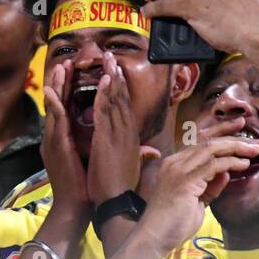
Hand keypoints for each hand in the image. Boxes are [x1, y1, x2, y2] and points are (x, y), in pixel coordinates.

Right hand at [41, 59, 89, 215]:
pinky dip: (54, 105)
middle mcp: (56, 136)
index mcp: (64, 137)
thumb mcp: (90, 159)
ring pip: (54, 107)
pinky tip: (53, 92)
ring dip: (56, 87)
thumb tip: (105, 135)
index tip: (74, 73)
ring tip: (60, 68)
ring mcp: (54, 140)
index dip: (70, 90)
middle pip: (58, 103)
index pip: (67, 108)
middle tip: (65, 62)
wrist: (75, 204)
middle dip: (61, 82)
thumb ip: (94, 144)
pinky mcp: (57, 147)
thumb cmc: (84, 184)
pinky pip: (55, 122)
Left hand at [85, 55, 160, 203]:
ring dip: (111, 79)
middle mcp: (126, 132)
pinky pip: (106, 113)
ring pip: (115, 101)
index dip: (120, 87)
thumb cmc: (122, 186)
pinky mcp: (108, 141)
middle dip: (115, 75)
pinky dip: (105, 96)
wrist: (116, 203)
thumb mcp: (132, 165)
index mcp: (129, 137)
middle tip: (110, 55)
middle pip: (121, 98)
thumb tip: (153, 151)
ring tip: (108, 59)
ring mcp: (118, 135)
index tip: (116, 70)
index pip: (125, 106)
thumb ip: (142, 154)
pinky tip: (104, 80)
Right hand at [137, 133, 258, 251]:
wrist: (155, 237)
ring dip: (235, 147)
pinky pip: (214, 165)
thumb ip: (210, 185)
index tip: (239, 128)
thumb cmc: (172, 223)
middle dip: (232, 135)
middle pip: (206, 139)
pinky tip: (243, 165)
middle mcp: (174, 162)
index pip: (198, 141)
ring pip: (211, 148)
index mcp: (174, 165)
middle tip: (254, 139)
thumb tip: (226, 172)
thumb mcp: (197, 201)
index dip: (219, 132)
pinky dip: (231, 162)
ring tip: (253, 150)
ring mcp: (178, 170)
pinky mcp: (185, 181)